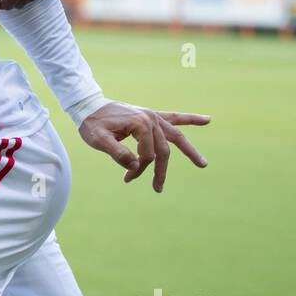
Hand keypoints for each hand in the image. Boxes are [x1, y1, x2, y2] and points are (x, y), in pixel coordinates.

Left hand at [77, 102, 209, 192]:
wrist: (88, 106)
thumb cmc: (92, 124)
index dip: (140, 168)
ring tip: (203, 164)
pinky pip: (174, 118)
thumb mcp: (99, 140)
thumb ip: (117, 153)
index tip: (127, 177)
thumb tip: (135, 165)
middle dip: (160, 170)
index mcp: (139, 123)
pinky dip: (190, 119)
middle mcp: (151, 118)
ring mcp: (153, 116)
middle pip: (163, 149)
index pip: (148, 153)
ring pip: (176, 136)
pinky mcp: (152, 116)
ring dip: (189, 151)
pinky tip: (207, 119)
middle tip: (157, 189)